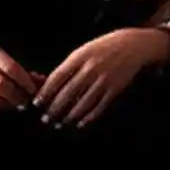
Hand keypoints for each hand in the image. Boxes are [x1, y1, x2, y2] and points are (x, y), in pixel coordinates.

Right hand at [0, 39, 37, 109]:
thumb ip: (17, 68)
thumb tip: (41, 80)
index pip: (10, 68)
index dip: (24, 81)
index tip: (33, 89)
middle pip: (0, 84)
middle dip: (16, 95)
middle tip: (26, 100)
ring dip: (5, 103)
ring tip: (15, 104)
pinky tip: (1, 104)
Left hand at [33, 28, 162, 127]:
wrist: (133, 45)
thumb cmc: (104, 47)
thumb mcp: (84, 50)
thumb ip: (70, 65)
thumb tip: (52, 84)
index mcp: (80, 56)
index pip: (58, 77)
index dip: (46, 92)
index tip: (37, 103)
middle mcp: (91, 68)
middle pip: (68, 92)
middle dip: (55, 108)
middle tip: (46, 118)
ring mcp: (104, 79)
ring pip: (83, 103)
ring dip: (69, 116)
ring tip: (60, 123)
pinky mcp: (115, 89)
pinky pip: (99, 106)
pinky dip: (88, 117)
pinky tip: (80, 123)